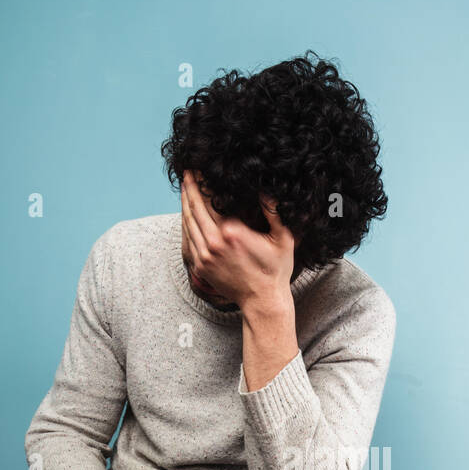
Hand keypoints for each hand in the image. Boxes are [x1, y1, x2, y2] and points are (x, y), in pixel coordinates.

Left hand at [181, 170, 295, 310]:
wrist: (262, 301)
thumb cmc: (275, 270)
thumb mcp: (283, 238)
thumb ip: (274, 212)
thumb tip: (265, 190)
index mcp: (232, 232)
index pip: (210, 200)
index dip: (203, 182)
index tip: (200, 168)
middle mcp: (214, 243)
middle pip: (194, 208)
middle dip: (189, 188)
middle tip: (187, 171)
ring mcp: (204, 256)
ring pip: (187, 223)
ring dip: (184, 203)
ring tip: (184, 188)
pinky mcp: (200, 266)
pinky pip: (188, 239)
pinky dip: (185, 223)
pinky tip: (187, 213)